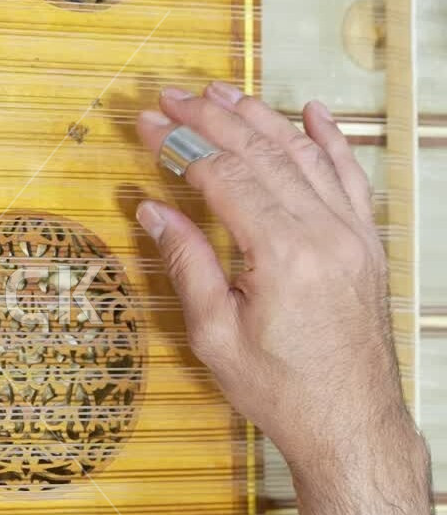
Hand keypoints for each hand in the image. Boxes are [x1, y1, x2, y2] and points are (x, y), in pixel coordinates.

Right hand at [134, 82, 434, 514]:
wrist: (348, 423)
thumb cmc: (280, 389)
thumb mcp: (214, 334)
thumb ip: (186, 263)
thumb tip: (154, 210)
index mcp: (282, 255)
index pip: (224, 177)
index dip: (182, 144)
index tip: (150, 123)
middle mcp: (324, 233)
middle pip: (262, 154)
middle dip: (213, 119)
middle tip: (173, 97)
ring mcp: (351, 235)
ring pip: (303, 155)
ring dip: (261, 118)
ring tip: (223, 91)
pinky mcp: (365, 244)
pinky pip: (349, 176)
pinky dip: (329, 140)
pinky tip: (313, 113)